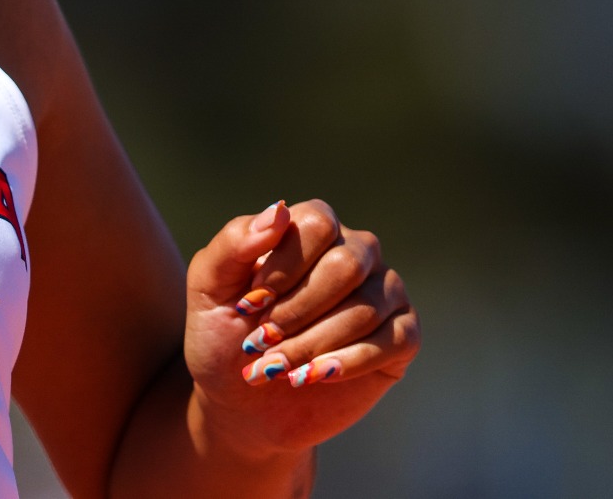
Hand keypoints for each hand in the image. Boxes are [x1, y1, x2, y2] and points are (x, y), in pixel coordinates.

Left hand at [182, 200, 419, 461]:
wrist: (243, 402)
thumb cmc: (225, 333)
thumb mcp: (210, 286)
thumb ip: (234, 242)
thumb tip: (280, 210)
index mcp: (311, 227)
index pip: (317, 223)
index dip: (283, 266)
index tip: (248, 304)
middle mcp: (356, 251)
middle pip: (346, 265)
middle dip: (297, 310)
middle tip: (260, 341)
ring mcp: (384, 292)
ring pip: (366, 308)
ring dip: (313, 343)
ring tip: (275, 367)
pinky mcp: (402, 336)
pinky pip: (395, 340)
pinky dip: (347, 362)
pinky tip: (312, 376)